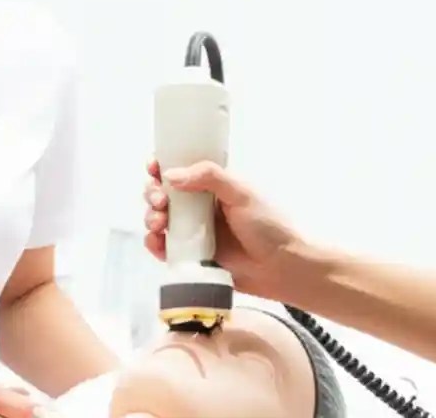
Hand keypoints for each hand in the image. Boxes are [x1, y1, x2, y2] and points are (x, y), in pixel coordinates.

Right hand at [142, 159, 308, 302]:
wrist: (284, 268)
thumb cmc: (269, 225)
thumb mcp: (241, 193)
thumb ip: (208, 177)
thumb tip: (170, 175)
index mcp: (211, 186)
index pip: (179, 170)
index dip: (161, 166)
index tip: (153, 168)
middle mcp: (199, 207)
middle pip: (163, 194)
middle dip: (153, 194)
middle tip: (160, 201)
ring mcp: (194, 232)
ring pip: (160, 220)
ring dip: (151, 217)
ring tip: (159, 223)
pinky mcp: (192, 257)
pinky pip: (165, 249)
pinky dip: (154, 244)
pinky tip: (156, 241)